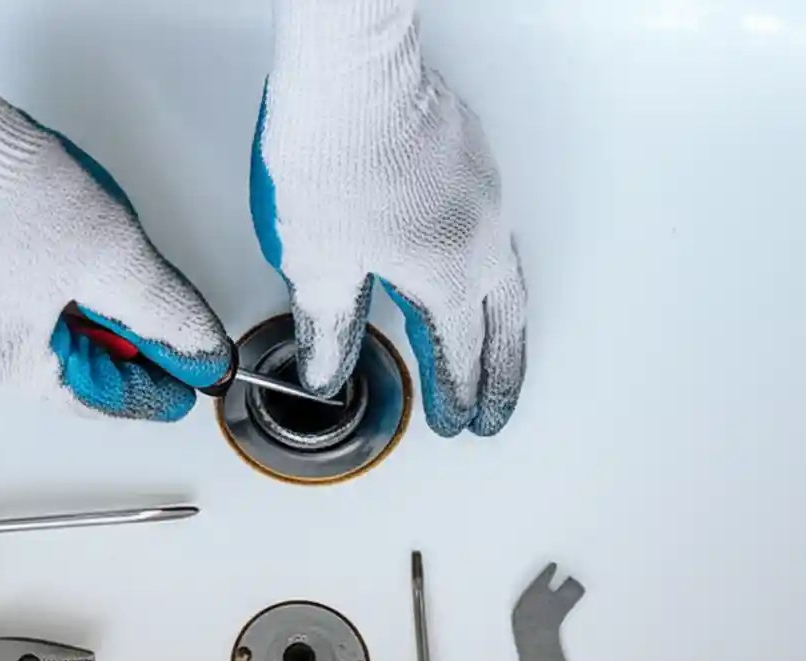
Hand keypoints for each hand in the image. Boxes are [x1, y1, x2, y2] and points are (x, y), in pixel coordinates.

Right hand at [0, 0, 230, 419]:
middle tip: (169, 329)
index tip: (193, 378)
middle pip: (71, 368)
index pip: (101, 398)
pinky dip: (61, 289)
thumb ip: (167, 315)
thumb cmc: (0, 194)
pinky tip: (78, 255)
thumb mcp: (113, 260)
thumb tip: (202, 353)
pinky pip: (19, 298)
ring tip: (125, 281)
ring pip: (45, 331)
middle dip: (124, 348)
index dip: (157, 388)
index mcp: (9, 366)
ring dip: (93, 315)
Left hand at [252, 0, 525, 436]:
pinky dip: (494, 274)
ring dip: (507, 327)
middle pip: (506, 326)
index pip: (461, 355)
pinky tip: (475, 268)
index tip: (455, 421)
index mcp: (447, 274)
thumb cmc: (334, 151)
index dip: (456, 396)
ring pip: (511, 279)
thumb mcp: (317, 260)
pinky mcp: (473, 161)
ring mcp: (485, 196)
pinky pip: (498, 234)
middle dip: (500, 377)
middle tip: (494, 412)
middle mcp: (481, 238)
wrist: (352, 69)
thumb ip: (327, 323)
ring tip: (496, 351)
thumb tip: (326, 368)